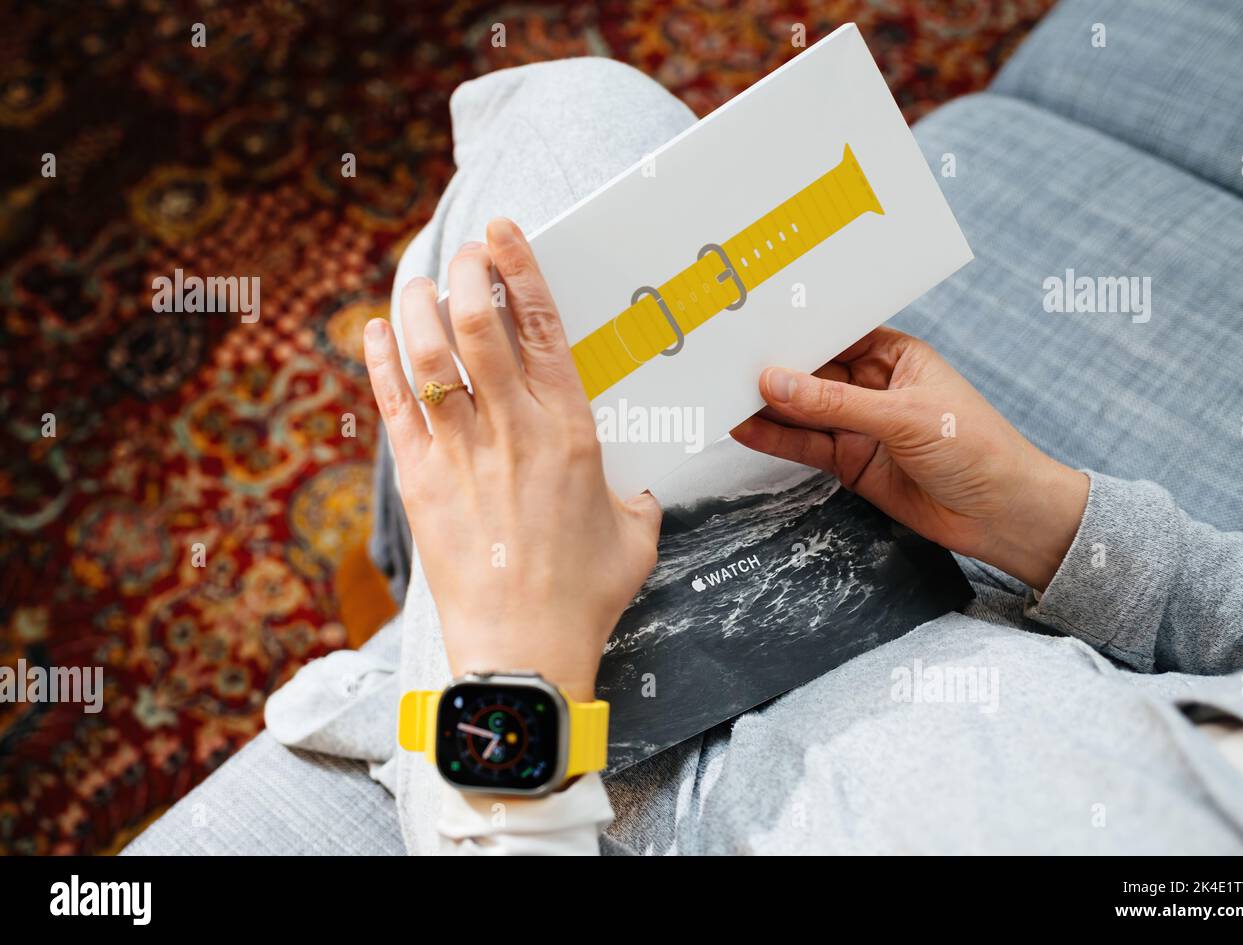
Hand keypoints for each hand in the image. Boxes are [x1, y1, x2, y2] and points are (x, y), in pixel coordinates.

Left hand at [362, 218, 661, 700]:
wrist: (524, 648)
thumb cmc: (584, 595)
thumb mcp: (636, 537)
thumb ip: (635, 501)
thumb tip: (632, 494)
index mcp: (569, 431)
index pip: (542, 329)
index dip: (521, 270)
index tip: (504, 233)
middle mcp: (512, 428)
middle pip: (478, 323)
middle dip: (467, 271)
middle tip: (465, 250)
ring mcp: (460, 452)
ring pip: (428, 353)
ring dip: (417, 304)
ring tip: (419, 282)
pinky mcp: (420, 481)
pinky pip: (394, 405)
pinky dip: (380, 360)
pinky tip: (375, 331)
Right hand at [731, 326, 1087, 590]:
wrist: (1001, 516)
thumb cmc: (977, 449)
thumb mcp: (904, 417)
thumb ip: (835, 403)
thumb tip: (776, 382)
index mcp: (896, 356)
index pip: (837, 335)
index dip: (799, 330)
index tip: (755, 323)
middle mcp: (874, 386)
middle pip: (813, 373)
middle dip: (774, 369)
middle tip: (726, 362)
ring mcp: (860, 425)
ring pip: (803, 411)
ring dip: (767, 406)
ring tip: (722, 395)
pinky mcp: (851, 462)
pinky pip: (806, 446)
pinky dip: (776, 438)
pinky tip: (745, 428)